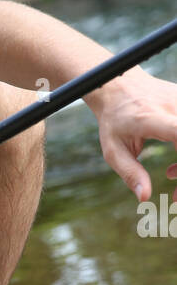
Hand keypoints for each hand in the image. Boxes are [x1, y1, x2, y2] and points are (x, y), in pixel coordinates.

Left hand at [92, 67, 176, 201]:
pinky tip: (175, 163)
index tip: (175, 178)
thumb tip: (144, 197)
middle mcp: (173, 107)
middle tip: (176, 195)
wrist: (119, 87)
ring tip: (171, 174)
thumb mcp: (114, 150)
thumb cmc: (115, 121)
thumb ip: (130, 173)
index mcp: (152, 118)